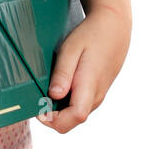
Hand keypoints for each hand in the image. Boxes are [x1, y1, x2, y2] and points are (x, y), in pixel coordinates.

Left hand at [37, 6, 130, 132]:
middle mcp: (96, 97)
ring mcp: (98, 95)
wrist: (114, 28)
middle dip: (51, 114)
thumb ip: (63, 73)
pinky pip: (79, 104)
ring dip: (58, 107)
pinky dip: (66, 100)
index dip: (53, 119)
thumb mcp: (71, 49)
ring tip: (45, 85)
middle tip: (36, 94)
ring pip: (75, 114)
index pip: (74, 118)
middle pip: (71, 121)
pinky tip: (57, 82)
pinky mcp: (97, 91)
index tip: (37, 106)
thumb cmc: (90, 36)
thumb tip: (53, 96)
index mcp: (89, 87)